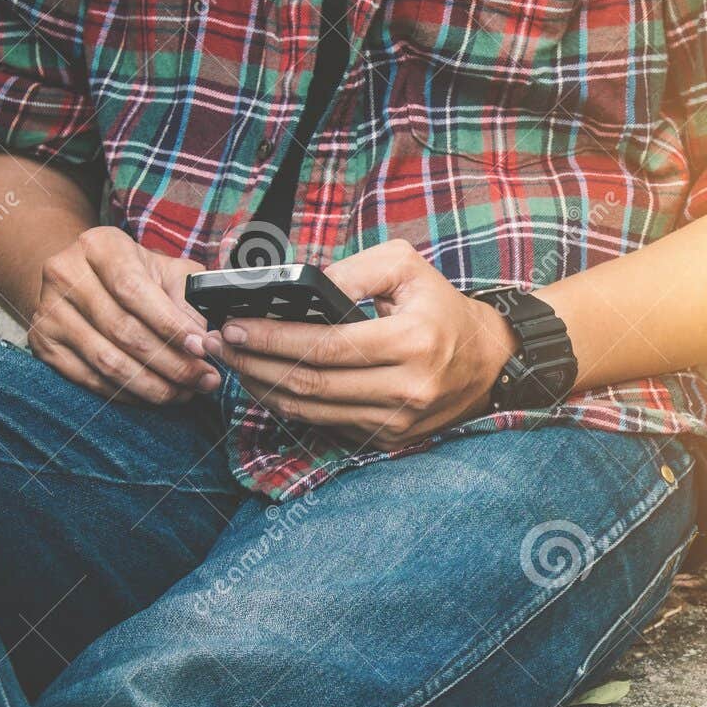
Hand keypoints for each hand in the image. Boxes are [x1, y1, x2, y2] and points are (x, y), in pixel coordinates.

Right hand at [29, 226, 218, 403]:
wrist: (84, 278)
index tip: (201, 347)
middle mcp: (66, 275)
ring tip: (187, 392)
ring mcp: (49, 311)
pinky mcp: (43, 343)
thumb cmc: (136, 274)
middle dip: (171, 362)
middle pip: (122, 330)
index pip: (134, 290)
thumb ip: (187, 295)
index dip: (169, 323)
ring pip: (106, 360)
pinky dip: (128, 393)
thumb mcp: (165, 269)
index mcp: (99, 247)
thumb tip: (203, 336)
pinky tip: (156, 395)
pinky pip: (90, 378)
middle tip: (204, 379)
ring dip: (153, 384)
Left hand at [205, 242, 514, 451]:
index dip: (272, 340)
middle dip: (254, 364)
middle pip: (310, 385)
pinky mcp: (391, 439)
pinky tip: (269, 383)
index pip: (326, 347)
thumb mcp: (405, 268)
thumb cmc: (441, 308)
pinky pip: (327, 424)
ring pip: (312, 411)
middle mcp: (406, 389)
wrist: (488, 360)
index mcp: (412, 343)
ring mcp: (398, 421)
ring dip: (264, 388)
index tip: (233, 327)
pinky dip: (291, 405)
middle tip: (218, 345)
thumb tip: (296, 289)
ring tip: (235, 362)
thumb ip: (351, 270)